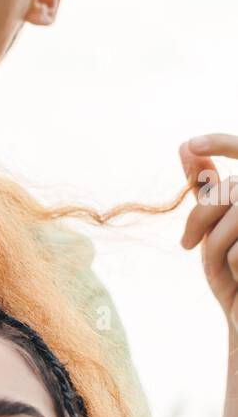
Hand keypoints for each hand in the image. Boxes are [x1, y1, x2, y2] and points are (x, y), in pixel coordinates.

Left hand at [180, 134, 237, 329]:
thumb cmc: (236, 274)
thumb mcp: (218, 227)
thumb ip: (208, 187)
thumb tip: (184, 147)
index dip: (223, 142)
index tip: (190, 144)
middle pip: (231, 189)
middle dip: (201, 216)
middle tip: (184, 244)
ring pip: (235, 215)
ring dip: (215, 243)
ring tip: (220, 266)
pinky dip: (231, 265)